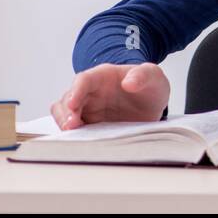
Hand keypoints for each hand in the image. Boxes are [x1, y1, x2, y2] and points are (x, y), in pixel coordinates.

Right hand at [50, 62, 170, 129]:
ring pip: (65, 114)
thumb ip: (142, 75)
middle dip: (65, 112)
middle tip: (71, 126)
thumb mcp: (153, 75)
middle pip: (67, 99)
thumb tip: (128, 83)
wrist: (152, 103)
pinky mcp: (90, 125)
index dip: (76, 91)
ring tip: (73, 135)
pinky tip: (80, 142)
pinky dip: (73, 135)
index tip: (72, 104)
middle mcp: (91, 92)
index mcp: (103, 76)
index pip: (83, 80)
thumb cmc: (148, 85)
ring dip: (65, 123)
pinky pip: (76, 130)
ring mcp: (88, 109)